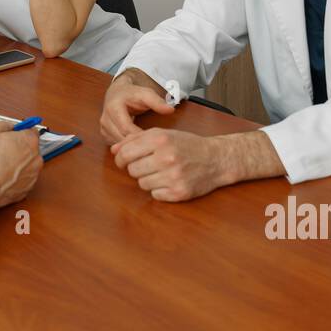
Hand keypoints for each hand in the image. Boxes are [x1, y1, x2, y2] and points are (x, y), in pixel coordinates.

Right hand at [0, 121, 42, 221]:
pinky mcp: (27, 190)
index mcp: (29, 141)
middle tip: (2, 150)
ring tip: (0, 165)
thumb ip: (3, 125)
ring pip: (27, 166)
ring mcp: (33, 176)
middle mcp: (36, 159)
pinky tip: (1, 177)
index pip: (31, 131)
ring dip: (18, 164)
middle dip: (19, 148)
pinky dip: (15, 178)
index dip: (20, 131)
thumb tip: (8, 126)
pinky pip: (23, 180)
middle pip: (30, 149)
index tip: (14, 133)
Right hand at [99, 73, 175, 144]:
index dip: (140, 136)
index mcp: (113, 108)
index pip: (126, 128)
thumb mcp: (146, 94)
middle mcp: (105, 119)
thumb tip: (171, 110)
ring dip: (131, 148)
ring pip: (117, 144)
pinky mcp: (104, 134)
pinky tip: (138, 147)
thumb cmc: (133, 94)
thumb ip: (158, 102)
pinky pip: (115, 145)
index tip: (154, 141)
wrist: (118, 92)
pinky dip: (126, 147)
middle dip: (136, 145)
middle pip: (120, 138)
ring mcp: (103, 128)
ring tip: (146, 149)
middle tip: (152, 149)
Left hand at [111, 129, 233, 201]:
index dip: (120, 159)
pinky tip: (170, 181)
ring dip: (148, 179)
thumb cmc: (188, 145)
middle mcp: (166, 158)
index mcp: (160, 140)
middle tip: (148, 165)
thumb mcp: (163, 135)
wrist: (216, 159)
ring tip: (162, 172)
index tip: (123, 161)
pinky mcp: (179, 192)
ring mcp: (173, 177)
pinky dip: (159, 190)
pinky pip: (155, 195)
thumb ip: (136, 140)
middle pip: (132, 170)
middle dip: (137, 168)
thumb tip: (114, 150)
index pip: (125, 153)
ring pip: (142, 184)